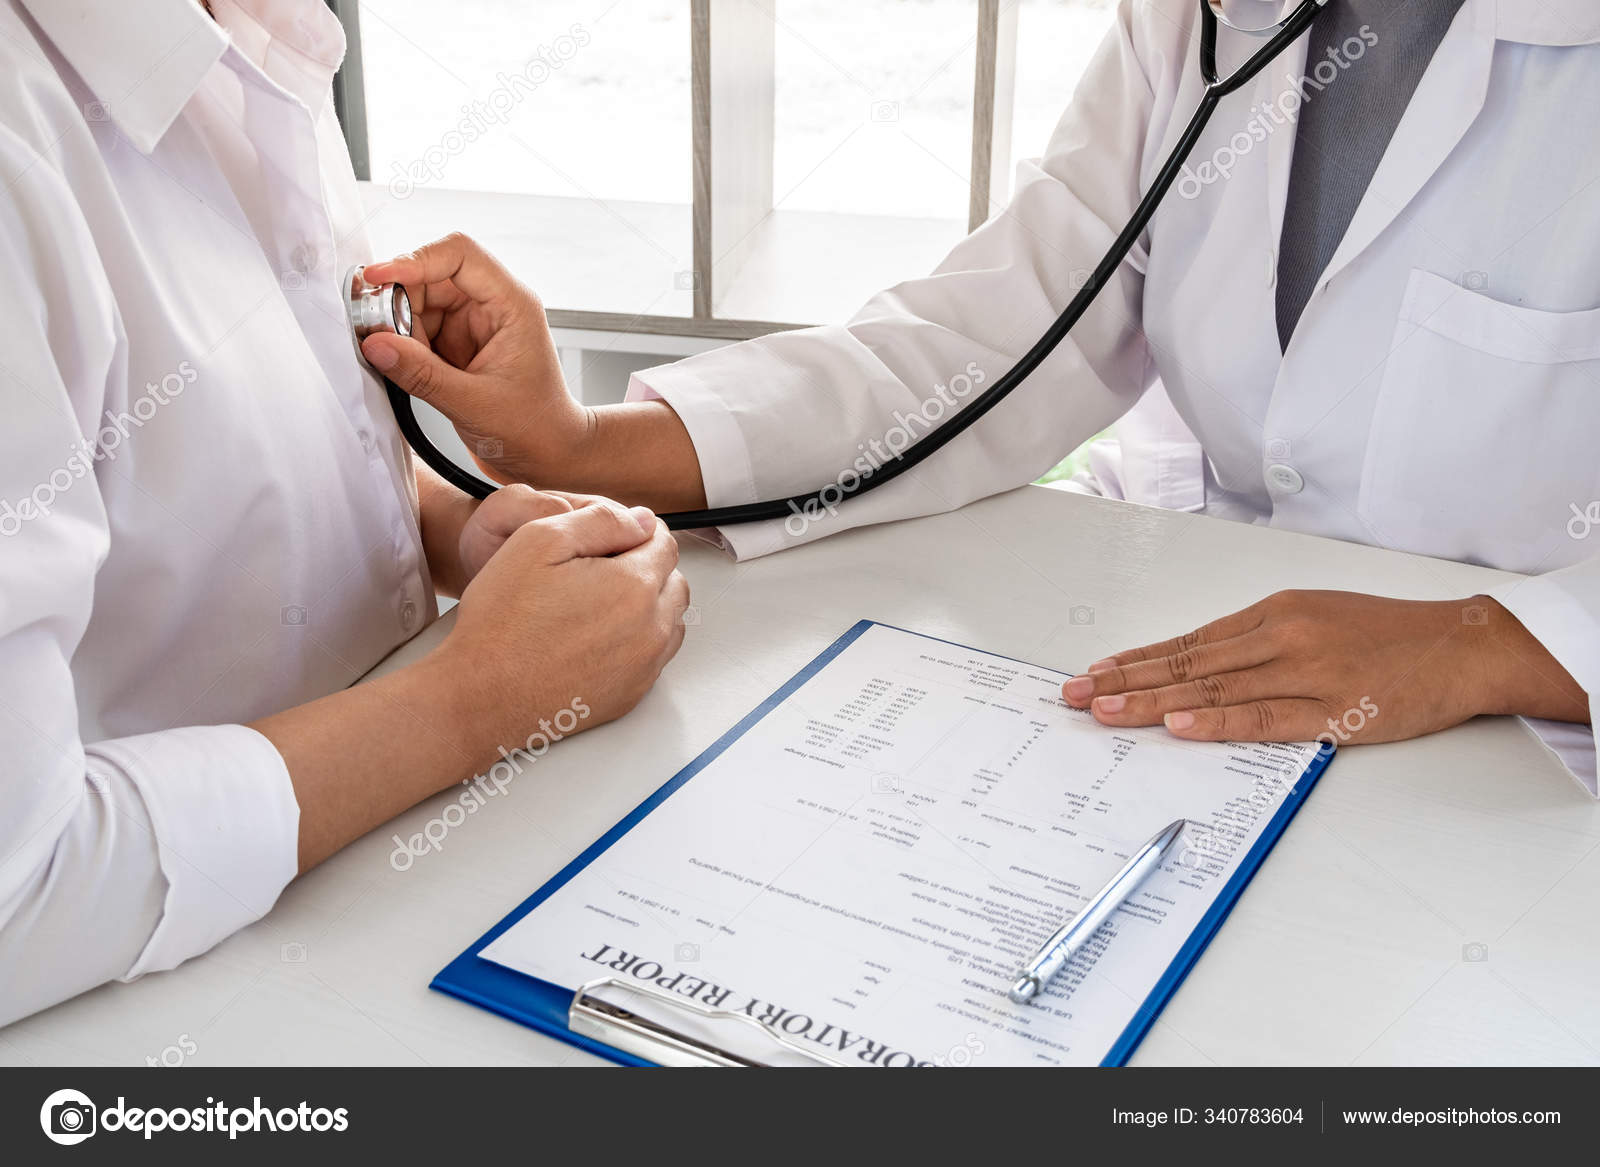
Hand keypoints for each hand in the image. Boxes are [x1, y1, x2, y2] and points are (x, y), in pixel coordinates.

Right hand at [360, 233, 588, 483]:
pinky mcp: (458, 345)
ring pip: (419, 304)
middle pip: (430, 277)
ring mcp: (474, 325)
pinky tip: (406, 371)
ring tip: (403, 365)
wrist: (549, 455)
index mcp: (512, 305)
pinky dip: (403, 347)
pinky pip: (418, 331)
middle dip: (398, 302)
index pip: (460, 255)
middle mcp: (493, 306)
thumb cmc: (535, 428)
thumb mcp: (474, 405)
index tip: (379, 278)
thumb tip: (375, 344)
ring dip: (399, 329)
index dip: (415, 259)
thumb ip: (422, 374)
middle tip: (377, 335)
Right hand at [433, 498, 689, 738]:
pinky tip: (598, 636)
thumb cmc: (503, 621)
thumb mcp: (539, 540)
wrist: (482, 695)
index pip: (665, 543)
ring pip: (669, 619)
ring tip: (599, 602)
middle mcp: (651, 628)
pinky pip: (654, 656)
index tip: (608, 540)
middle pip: (673, 581)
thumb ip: (601, 520)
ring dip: (648, 604)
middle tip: (600, 570)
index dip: (635, 533)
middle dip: (647, 567)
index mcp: (634, 585)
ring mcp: (644, 666)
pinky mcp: (632, 694)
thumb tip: (642, 519)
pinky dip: (638, 640)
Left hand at [1061, 590, 1588, 744]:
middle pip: (1185, 663)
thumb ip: (1261, 641)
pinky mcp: (1329, 708)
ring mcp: (1302, 671)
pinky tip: (1175, 726)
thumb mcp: (1316, 619)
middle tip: (1074, 694)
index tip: (1095, 671)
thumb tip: (1204, 665)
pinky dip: (1213, 722)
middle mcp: (1278, 636)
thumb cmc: (1389, 635)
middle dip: (1123, 680)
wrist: (1459, 646)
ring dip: (1150, 702)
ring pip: (1209, 689)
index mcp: (1272, 614)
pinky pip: (1260, 717)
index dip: (1137, 659)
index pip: (1187, 642)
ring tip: (1103, 710)